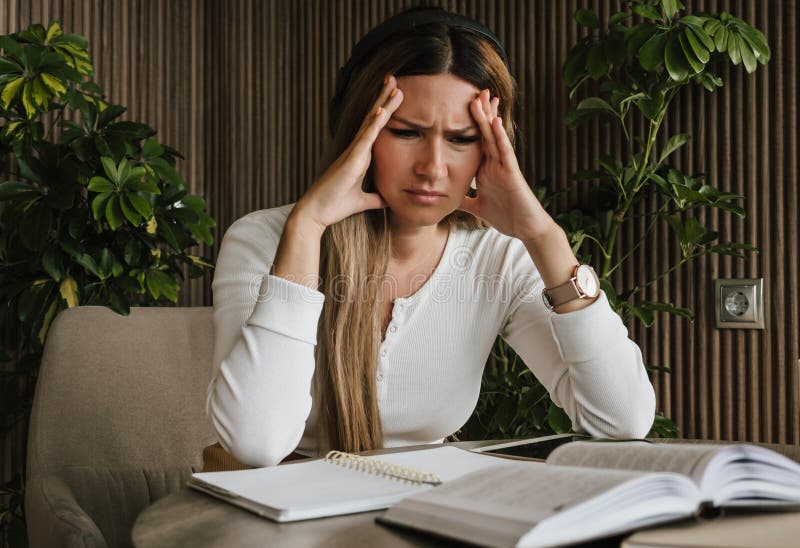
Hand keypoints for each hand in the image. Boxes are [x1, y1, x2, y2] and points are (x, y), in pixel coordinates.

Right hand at [294, 75, 403, 229]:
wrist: (316, 213)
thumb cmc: (334, 206)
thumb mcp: (362, 202)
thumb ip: (375, 198)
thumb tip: (388, 200)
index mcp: (359, 157)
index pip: (375, 129)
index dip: (385, 112)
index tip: (395, 95)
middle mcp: (356, 150)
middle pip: (372, 119)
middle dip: (384, 98)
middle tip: (394, 78)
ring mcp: (353, 152)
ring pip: (371, 123)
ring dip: (382, 103)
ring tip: (393, 84)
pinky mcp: (352, 159)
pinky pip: (366, 138)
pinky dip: (374, 124)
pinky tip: (382, 109)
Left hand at [457, 89, 555, 240]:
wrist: (526, 229)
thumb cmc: (507, 217)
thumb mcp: (478, 208)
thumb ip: (466, 201)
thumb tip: (450, 199)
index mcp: (486, 170)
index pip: (475, 143)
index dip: (469, 126)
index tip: (459, 109)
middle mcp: (495, 164)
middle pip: (484, 134)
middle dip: (480, 114)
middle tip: (473, 91)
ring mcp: (504, 167)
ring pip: (494, 138)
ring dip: (487, 118)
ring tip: (481, 98)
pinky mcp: (512, 173)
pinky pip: (505, 152)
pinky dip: (500, 137)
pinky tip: (495, 122)